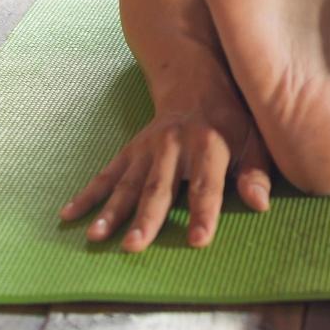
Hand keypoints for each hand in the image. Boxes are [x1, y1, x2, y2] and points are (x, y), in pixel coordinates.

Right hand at [57, 81, 272, 251]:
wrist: (197, 83)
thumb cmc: (232, 121)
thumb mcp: (254, 141)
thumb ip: (255, 174)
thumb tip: (260, 204)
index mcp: (209, 145)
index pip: (207, 185)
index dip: (204, 213)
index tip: (197, 241)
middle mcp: (174, 146)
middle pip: (159, 187)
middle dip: (146, 218)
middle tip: (134, 246)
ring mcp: (147, 149)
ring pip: (127, 183)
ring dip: (110, 211)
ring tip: (95, 237)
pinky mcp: (130, 151)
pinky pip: (106, 174)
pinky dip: (87, 194)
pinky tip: (68, 215)